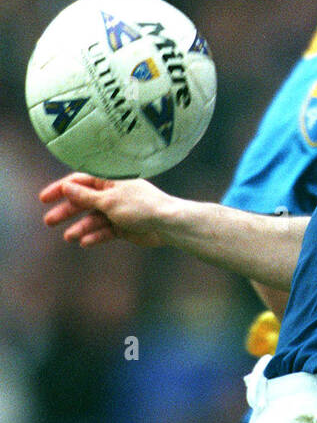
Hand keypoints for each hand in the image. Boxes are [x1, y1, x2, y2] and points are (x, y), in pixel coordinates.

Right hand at [39, 172, 169, 247]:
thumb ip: (86, 196)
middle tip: (48, 222)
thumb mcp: (109, 200)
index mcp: (110, 180)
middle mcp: (113, 193)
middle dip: (67, 211)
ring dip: (81, 227)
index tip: (44, 199)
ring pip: (93, 219)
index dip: (61, 189)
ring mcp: (118, 210)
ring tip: (69, 237)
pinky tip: (85, 242)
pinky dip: (96, 236)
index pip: (80, 181)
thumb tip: (66, 186)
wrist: (167, 224)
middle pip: (84, 201)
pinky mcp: (124, 227)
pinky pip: (105, 231)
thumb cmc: (140, 206)